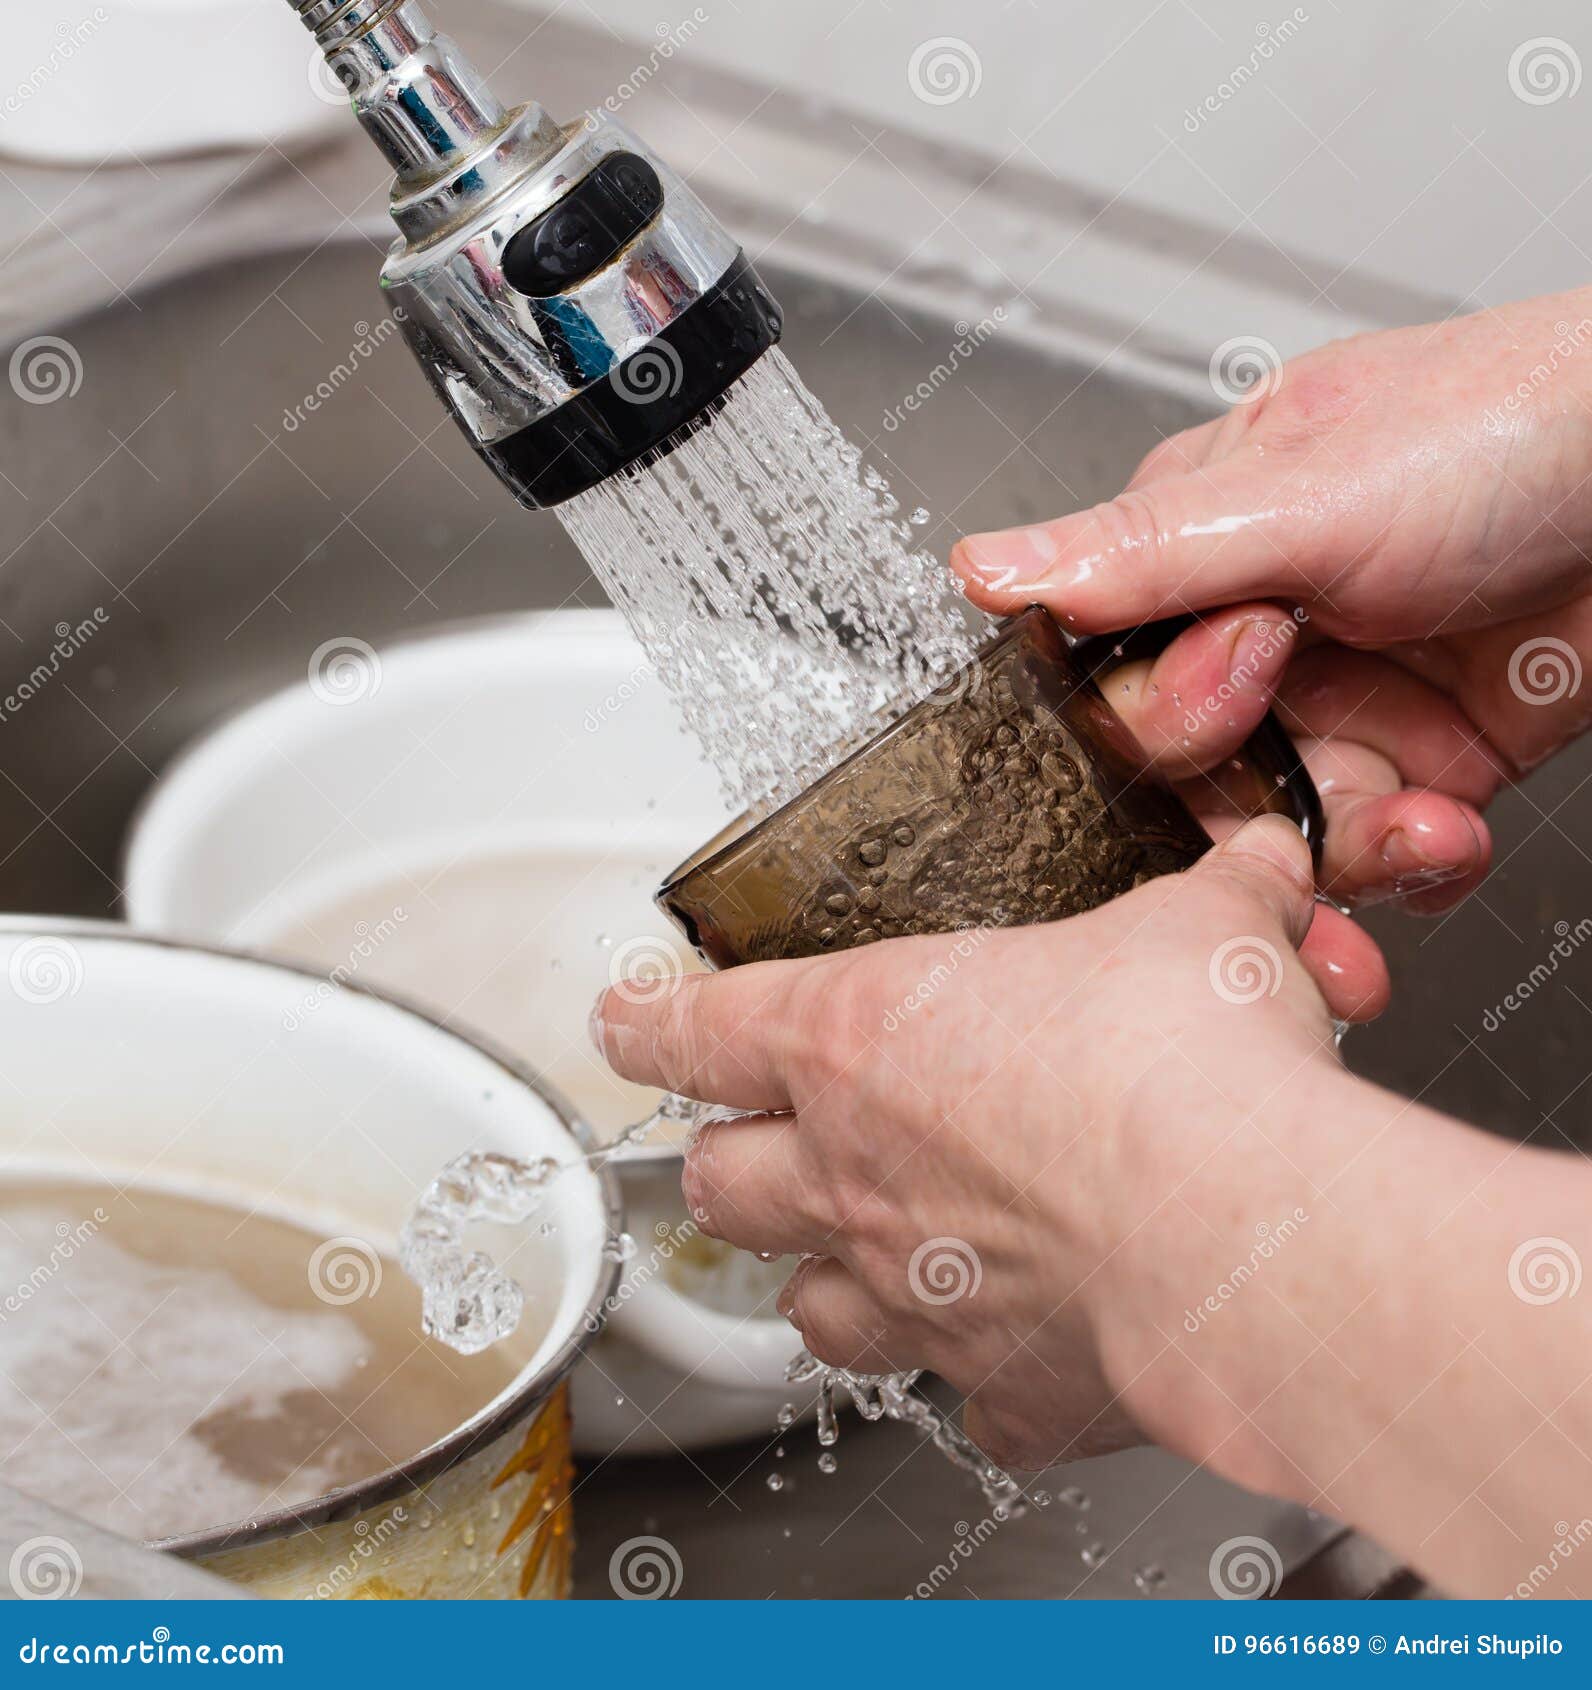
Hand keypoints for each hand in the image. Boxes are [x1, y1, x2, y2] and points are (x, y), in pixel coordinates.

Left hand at [591, 818, 1371, 1471]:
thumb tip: (1256, 872)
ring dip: (822, 1283)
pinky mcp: (1002, 1385)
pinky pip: (961, 1397)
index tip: (624, 1022)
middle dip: (729, 1164)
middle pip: (724, 1182)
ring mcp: (916, 1291)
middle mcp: (860, 1170)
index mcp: (861, 1034)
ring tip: (857, 1264)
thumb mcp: (1197, 934)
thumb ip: (1213, 900)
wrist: (1239, 1228)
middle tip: (754, 1146)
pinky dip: (977, 1377)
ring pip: (805, 1307)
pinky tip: (1013, 1357)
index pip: (697, 1027)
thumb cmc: (1181, 1066)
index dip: (646, 1023)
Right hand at [952, 289, 1591, 912]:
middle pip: (1189, 772)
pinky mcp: (1423, 762)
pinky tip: (1447, 836)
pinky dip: (1409, 867)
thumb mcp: (1306, 491)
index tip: (1249, 673)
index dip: (1168, 705)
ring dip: (1345, 852)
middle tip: (1334, 747)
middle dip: (1254, 788)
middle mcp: (1260, 630)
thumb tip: (982, 569)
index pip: (1115, 673)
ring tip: (1417, 826)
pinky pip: (1374, 854)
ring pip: (1279, 831)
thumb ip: (1139, 553)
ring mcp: (1343, 701)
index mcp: (1200, 545)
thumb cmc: (1507, 429)